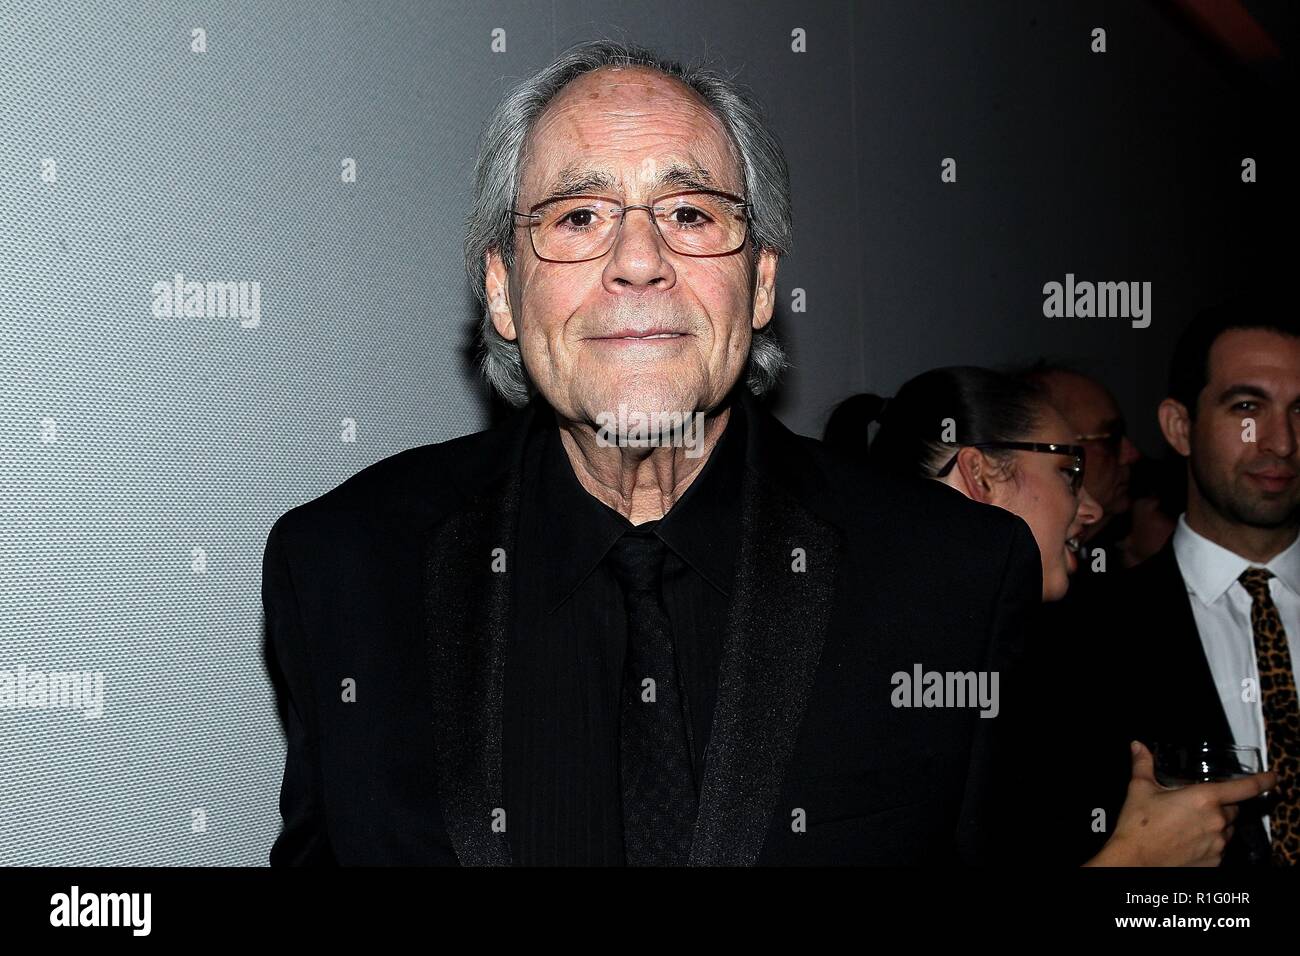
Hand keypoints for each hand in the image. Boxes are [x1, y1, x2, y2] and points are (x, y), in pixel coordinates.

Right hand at [1084, 740, 1276, 866]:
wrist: (1134, 860)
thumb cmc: (1138, 826)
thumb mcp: (1140, 789)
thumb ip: (1144, 765)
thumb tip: (1138, 747)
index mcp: (1204, 799)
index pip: (1244, 788)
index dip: (1262, 781)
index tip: (1272, 777)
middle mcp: (1217, 822)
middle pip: (1232, 809)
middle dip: (1219, 806)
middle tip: (1194, 806)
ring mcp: (1218, 844)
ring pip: (1226, 830)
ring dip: (1215, 825)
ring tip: (1188, 826)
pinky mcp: (1214, 862)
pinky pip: (1220, 848)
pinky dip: (1210, 843)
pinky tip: (1188, 841)